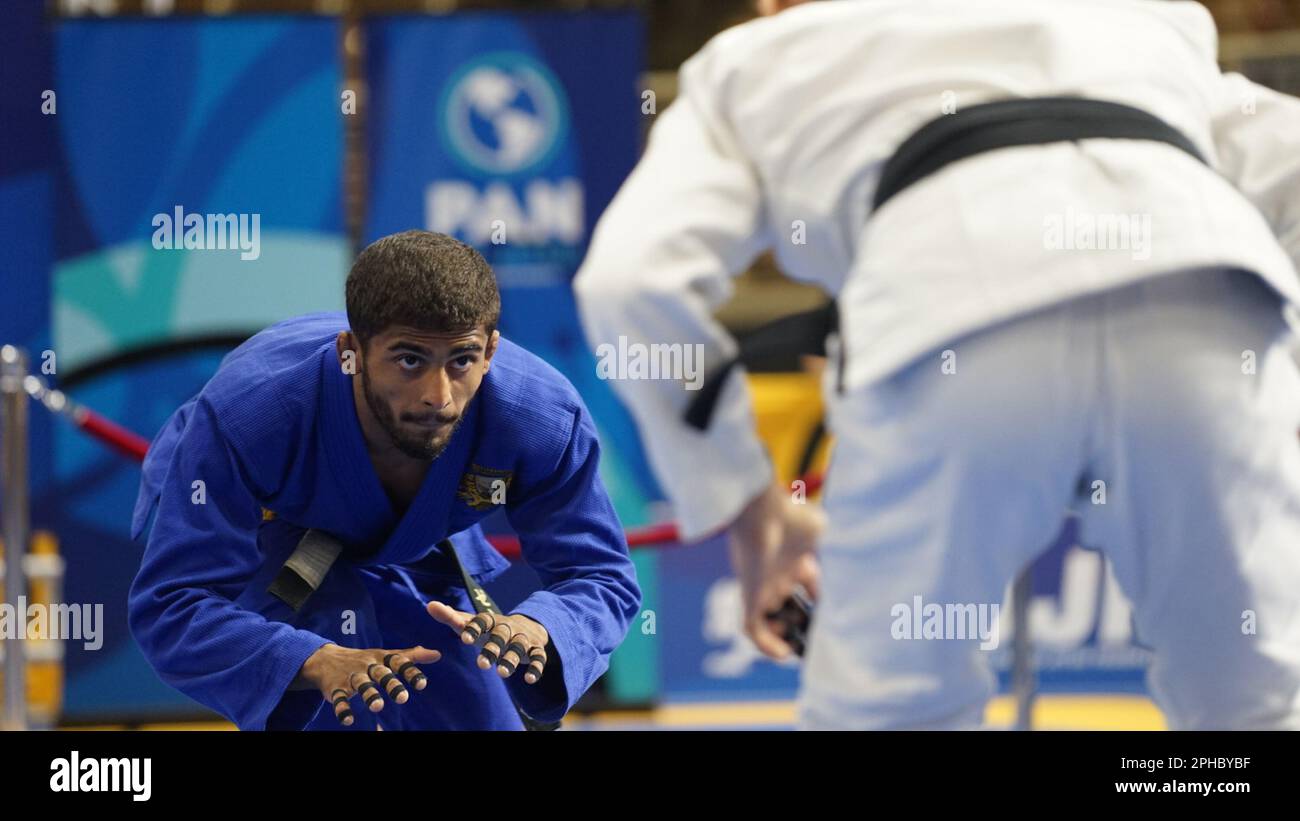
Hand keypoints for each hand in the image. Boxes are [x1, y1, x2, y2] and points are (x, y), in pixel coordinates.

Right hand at [299, 643, 440, 725]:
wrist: (328, 659)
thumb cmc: (366, 659)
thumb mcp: (387, 656)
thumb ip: (410, 657)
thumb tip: (438, 654)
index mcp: (381, 659)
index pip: (398, 663)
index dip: (410, 673)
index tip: (422, 684)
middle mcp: (368, 667)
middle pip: (380, 674)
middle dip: (391, 685)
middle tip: (403, 698)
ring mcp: (351, 677)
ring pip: (361, 685)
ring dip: (369, 695)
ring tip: (378, 707)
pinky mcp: (336, 688)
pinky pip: (339, 698)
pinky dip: (342, 709)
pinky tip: (348, 720)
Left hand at [426, 601, 549, 683]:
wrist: (527, 627)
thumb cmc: (491, 629)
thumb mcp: (473, 623)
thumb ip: (452, 617)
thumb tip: (429, 605)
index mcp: (491, 620)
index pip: (483, 620)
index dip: (474, 629)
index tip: (463, 639)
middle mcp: (508, 628)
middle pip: (501, 635)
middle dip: (493, 648)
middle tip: (481, 665)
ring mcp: (523, 638)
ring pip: (519, 647)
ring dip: (511, 659)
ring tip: (501, 673)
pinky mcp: (536, 649)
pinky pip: (538, 658)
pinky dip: (535, 668)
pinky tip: (529, 679)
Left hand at [728, 479, 824, 659]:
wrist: (763, 513)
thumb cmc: (793, 517)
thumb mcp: (819, 528)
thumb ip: (835, 540)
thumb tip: (855, 549)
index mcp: (795, 557)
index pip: (807, 584)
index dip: (818, 603)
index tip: (831, 618)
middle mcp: (778, 573)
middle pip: (788, 604)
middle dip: (802, 623)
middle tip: (819, 640)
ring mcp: (763, 586)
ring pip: (771, 618)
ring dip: (786, 635)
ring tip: (803, 648)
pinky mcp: (749, 596)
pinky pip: (752, 628)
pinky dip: (766, 644)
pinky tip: (784, 654)